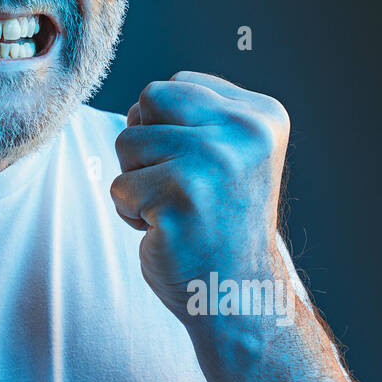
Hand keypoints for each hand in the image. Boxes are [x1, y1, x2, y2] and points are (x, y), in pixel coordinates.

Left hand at [111, 71, 289, 322]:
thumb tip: (139, 107)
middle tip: (180, 187)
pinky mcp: (181, 198)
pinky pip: (119, 187)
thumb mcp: (226, 153)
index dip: (168, 129)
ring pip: (127, 142)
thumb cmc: (220, 223)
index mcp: (262, 114)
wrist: (239, 296)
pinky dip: (131, 213)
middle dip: (146, 145)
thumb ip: (193, 118)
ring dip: (137, 182)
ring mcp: (214, 163)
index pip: (175, 84)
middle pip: (147, 101)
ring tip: (176, 210)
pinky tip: (168, 231)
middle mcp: (245, 131)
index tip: (202, 171)